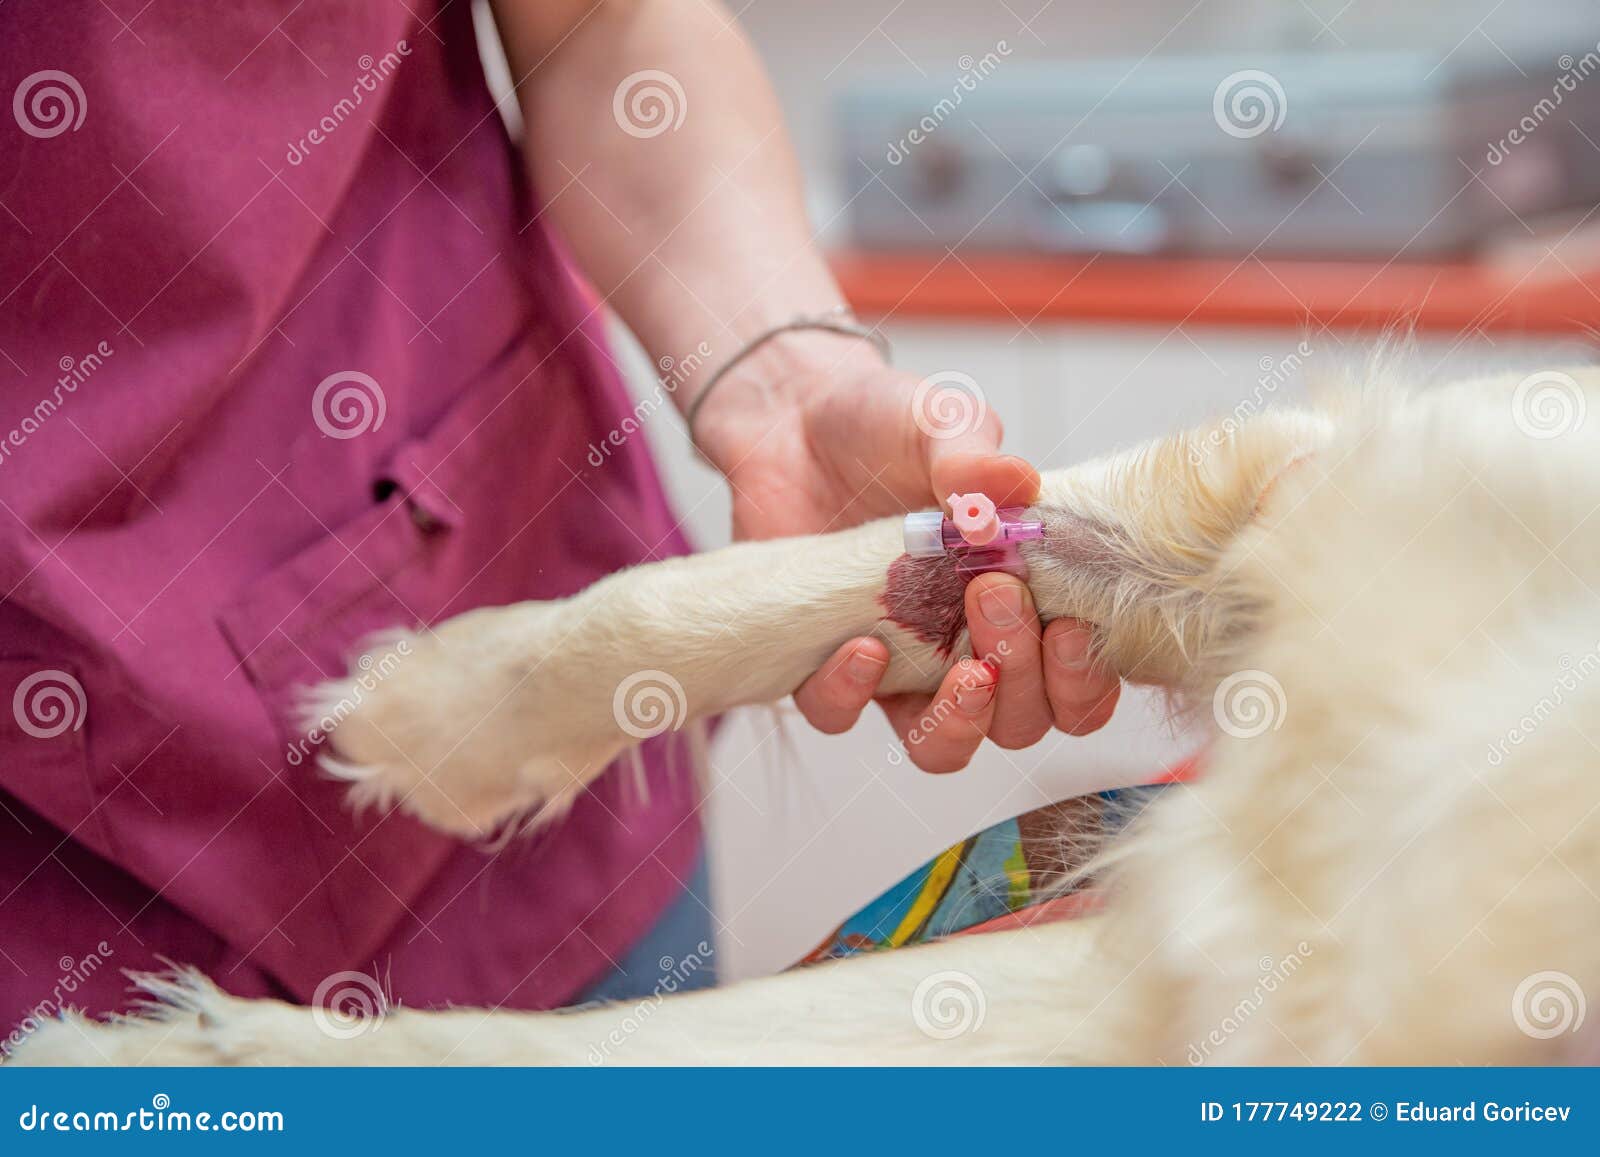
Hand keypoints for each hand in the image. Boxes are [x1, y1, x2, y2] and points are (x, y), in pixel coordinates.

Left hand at [693, 331, 1120, 768]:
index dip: (1087, 678)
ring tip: (960, 672)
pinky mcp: (830, 665)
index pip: (1083, 679)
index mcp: (1027, 598)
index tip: (1070, 626)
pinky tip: (861, 648)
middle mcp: (970, 645)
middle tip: (993, 597)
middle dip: (1024, 677)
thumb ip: (975, 455)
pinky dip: (853, 695)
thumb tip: (1012, 484)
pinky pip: (841, 715)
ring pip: (943, 747)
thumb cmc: (887, 424)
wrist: (794, 419)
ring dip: (960, 723)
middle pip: (1023, 721)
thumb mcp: (942, 423)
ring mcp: (900, 664)